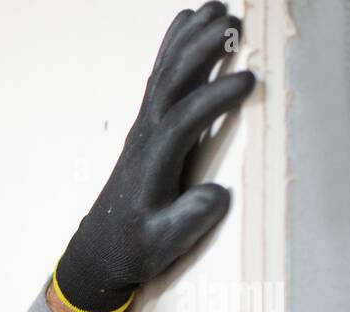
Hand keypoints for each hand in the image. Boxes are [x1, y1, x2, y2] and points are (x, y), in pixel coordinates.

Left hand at [54, 1, 256, 311]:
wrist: (101, 248)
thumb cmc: (134, 247)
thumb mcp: (162, 245)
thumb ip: (188, 221)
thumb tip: (217, 195)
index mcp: (151, 164)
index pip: (181, 121)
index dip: (212, 99)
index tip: (249, 81)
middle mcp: (145, 137)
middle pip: (170, 84)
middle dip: (200, 50)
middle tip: (234, 22)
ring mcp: (144, 126)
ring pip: (164, 73)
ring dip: (189, 38)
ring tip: (218, 8)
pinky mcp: (147, 124)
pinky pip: (160, 76)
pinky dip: (174, 45)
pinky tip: (189, 21)